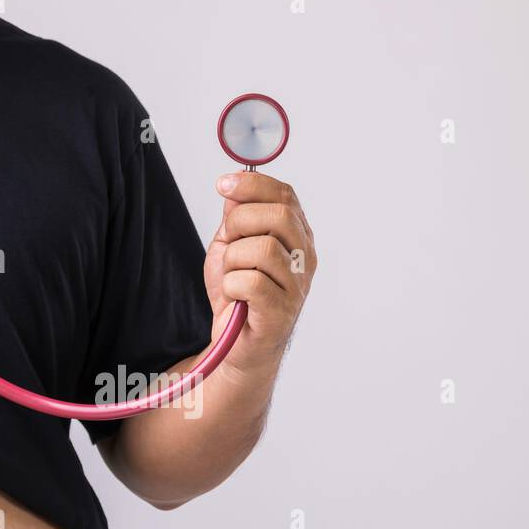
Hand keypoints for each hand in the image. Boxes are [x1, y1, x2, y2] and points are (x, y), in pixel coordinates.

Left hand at [204, 170, 316, 378]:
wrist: (235, 343)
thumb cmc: (237, 295)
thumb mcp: (230, 247)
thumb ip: (235, 218)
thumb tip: (234, 187)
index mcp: (296, 237)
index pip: (285, 196)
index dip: (253, 185)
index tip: (224, 184)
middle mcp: (304, 258)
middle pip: (279, 216)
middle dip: (240, 222)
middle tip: (228, 240)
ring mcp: (297, 286)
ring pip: (263, 249)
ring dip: (233, 259)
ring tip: (231, 275)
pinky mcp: (281, 311)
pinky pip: (252, 282)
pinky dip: (231, 286)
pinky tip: (234, 296)